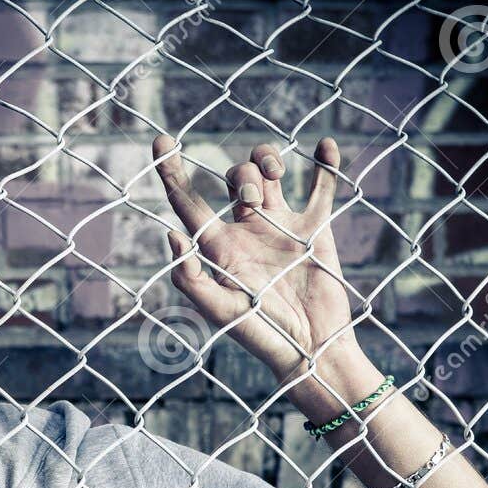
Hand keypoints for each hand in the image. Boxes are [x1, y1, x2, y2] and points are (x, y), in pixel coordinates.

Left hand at [154, 134, 358, 384]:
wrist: (310, 348)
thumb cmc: (261, 336)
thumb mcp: (220, 311)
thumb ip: (192, 278)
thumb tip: (172, 233)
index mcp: (218, 246)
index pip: (188, 201)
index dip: (171, 171)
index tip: (161, 139)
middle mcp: (247, 230)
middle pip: (236, 180)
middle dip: (242, 177)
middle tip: (253, 203)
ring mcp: (282, 226)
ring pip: (271, 173)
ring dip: (269, 159)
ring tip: (276, 173)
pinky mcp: (316, 229)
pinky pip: (321, 188)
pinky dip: (326, 165)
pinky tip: (326, 146)